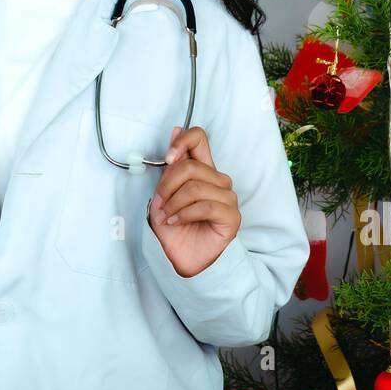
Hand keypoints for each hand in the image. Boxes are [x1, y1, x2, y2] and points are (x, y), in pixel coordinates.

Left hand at [147, 126, 240, 277]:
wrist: (180, 260)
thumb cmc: (173, 228)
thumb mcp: (165, 193)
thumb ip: (172, 165)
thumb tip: (176, 129)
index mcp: (203, 170)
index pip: (200, 138)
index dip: (183, 141)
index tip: (168, 157)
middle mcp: (218, 181)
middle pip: (191, 167)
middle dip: (167, 185)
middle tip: (158, 203)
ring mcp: (228, 198)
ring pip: (196, 187)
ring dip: (173, 203)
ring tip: (165, 217)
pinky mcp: (232, 217)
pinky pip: (205, 206)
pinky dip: (184, 214)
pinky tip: (175, 222)